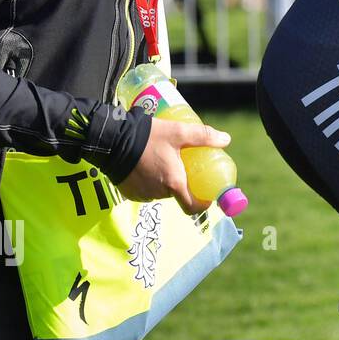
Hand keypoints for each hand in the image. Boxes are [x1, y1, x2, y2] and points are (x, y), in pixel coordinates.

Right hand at [116, 118, 230, 213]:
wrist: (112, 139)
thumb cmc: (147, 137)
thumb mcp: (179, 132)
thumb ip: (204, 136)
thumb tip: (226, 139)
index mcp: (173, 184)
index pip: (192, 207)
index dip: (202, 204)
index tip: (207, 195)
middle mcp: (158, 193)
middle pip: (177, 194)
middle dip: (182, 184)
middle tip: (185, 167)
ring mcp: (141, 194)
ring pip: (161, 192)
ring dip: (165, 182)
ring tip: (166, 162)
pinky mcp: (129, 192)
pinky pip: (145, 190)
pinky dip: (150, 182)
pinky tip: (149, 165)